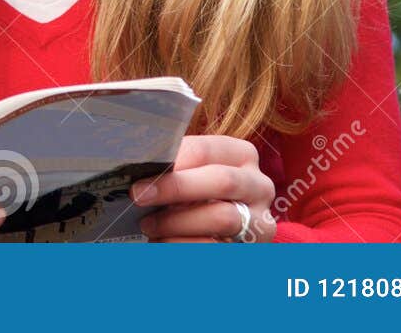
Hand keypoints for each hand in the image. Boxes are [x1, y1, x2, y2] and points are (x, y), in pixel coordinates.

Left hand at [129, 134, 275, 242]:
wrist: (216, 237)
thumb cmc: (195, 199)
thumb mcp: (189, 176)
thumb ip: (175, 168)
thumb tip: (142, 164)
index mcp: (242, 155)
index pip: (206, 150)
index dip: (173, 160)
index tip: (140, 175)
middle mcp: (259, 186)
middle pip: (222, 180)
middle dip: (176, 188)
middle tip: (139, 196)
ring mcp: (261, 221)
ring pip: (222, 217)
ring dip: (178, 221)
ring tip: (149, 225)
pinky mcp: (254, 251)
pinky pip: (217, 247)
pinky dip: (184, 245)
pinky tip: (163, 243)